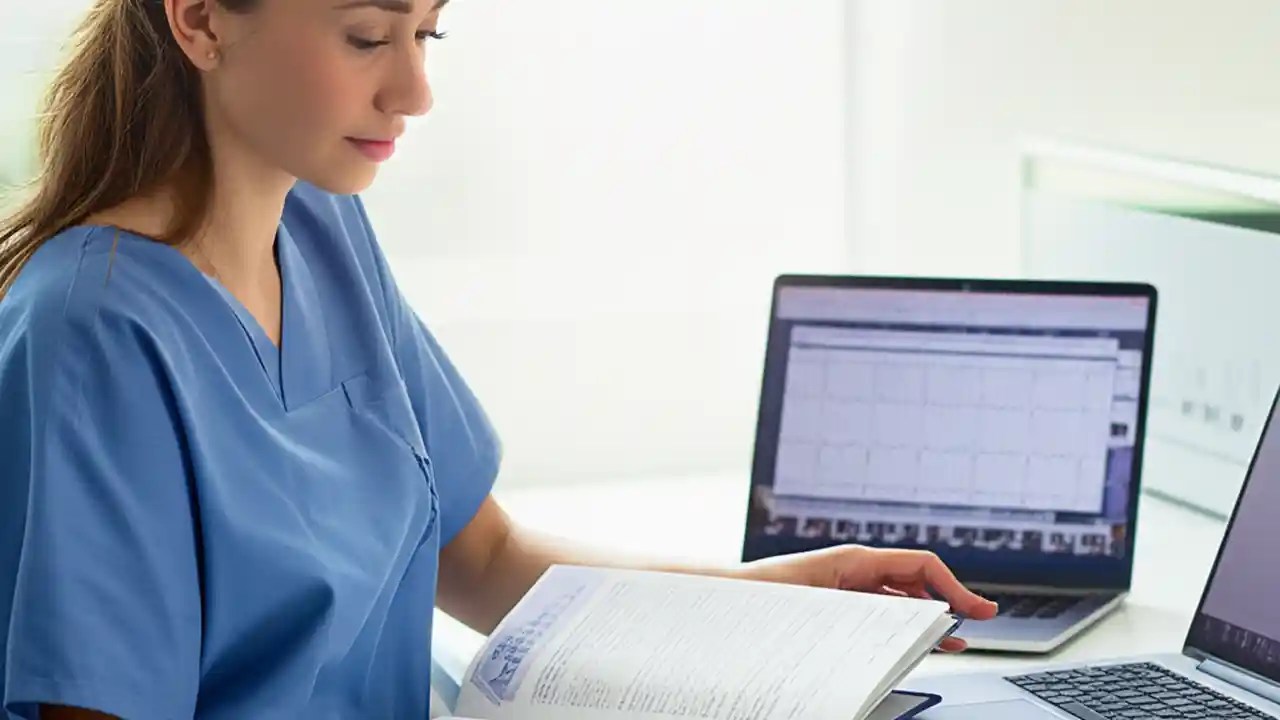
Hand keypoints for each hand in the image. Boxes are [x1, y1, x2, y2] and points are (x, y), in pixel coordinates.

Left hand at [741, 545, 998, 651]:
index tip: (979, 609)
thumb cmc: (768, 592)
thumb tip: (914, 622)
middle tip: (978, 622)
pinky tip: (913, 641)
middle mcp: (855, 569)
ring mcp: (847, 585)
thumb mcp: (826, 604)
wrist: (729, 597)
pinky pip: (880, 610)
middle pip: (916, 582)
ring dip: (927, 617)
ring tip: (952, 639)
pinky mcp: (837, 602)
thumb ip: (873, 610)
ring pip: (900, 599)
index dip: (956, 587)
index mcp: (857, 559)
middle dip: (948, 602)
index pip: (923, 565)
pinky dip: (901, 624)